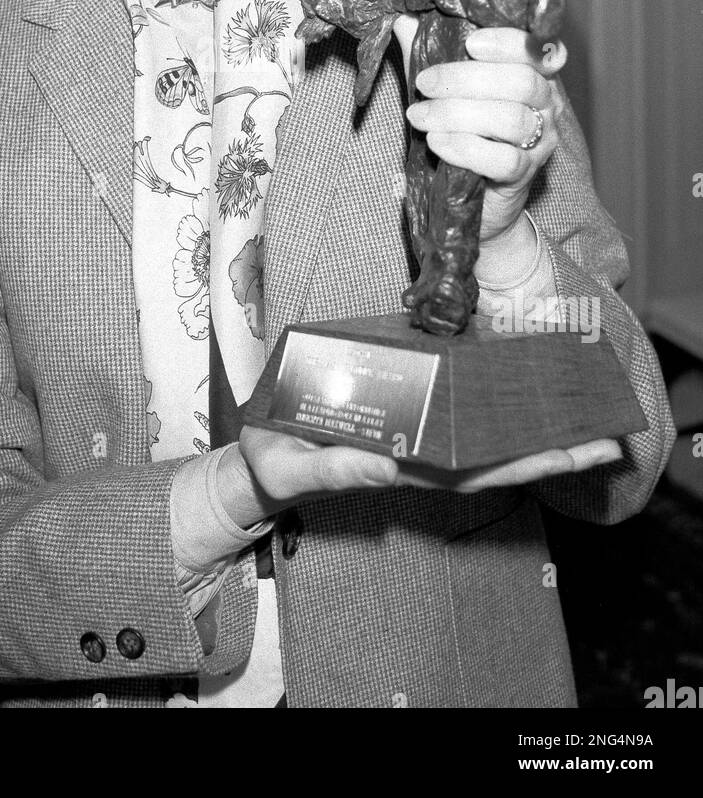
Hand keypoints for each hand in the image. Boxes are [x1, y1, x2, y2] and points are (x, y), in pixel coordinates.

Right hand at [222, 427, 620, 525]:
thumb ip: (332, 469)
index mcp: (400, 469)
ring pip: (484, 437)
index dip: (522, 464)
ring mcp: (416, 438)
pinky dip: (495, 405)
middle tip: (603, 436)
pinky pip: (459, 413)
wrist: (260, 458)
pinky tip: (521, 390)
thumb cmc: (274, 463)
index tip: (566, 454)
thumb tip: (385, 466)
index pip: (473, 472)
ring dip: (533, 429)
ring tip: (581, 416)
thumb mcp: (291, 466)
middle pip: (495, 458)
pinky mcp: (406, 416)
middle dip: (549, 450)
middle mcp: (419, 457)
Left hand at [396, 20, 567, 243]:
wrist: (474, 198)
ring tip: (420, 117)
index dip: (509, 42)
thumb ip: (428, 50)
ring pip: (511, 119)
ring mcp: (541, 141)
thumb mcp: (443, 87)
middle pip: (521, 81)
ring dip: (456, 114)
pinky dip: (465, 148)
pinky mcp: (525, 175)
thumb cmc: (461, 130)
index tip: (471, 43)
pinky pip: (503, 159)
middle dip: (465, 79)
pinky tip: (436, 143)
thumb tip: (402, 18)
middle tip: (424, 84)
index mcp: (533, 74)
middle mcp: (547, 105)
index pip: (539, 49)